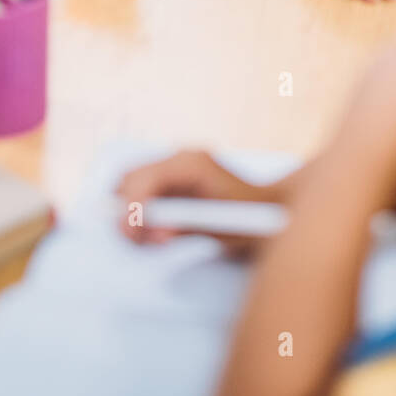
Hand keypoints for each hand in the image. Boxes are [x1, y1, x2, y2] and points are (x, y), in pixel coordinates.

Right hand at [116, 149, 280, 245]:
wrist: (269, 208)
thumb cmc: (250, 220)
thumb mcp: (220, 230)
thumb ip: (185, 229)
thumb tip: (156, 234)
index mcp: (193, 164)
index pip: (147, 178)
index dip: (132, 207)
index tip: (130, 233)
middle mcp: (181, 156)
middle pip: (131, 177)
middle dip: (126, 210)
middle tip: (136, 239)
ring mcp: (175, 164)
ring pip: (131, 181)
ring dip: (130, 210)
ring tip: (147, 236)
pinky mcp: (173, 176)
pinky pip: (142, 188)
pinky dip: (139, 208)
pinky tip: (155, 228)